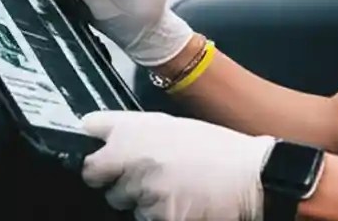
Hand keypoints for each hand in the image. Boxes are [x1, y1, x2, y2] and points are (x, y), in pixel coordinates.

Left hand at [81, 111, 275, 220]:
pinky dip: (156, 214)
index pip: (88, 129)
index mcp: (134, 128)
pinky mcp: (154, 216)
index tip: (97, 148)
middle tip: (135, 176)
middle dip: (109, 177)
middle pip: (93, 173)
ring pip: (120, 200)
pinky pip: (143, 218)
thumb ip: (138, 134)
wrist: (249, 176)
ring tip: (169, 188)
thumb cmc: (216, 149)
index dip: (92, 141)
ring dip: (137, 198)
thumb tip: (111, 142)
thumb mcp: (174, 126)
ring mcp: (140, 188)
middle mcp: (130, 156)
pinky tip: (178, 203)